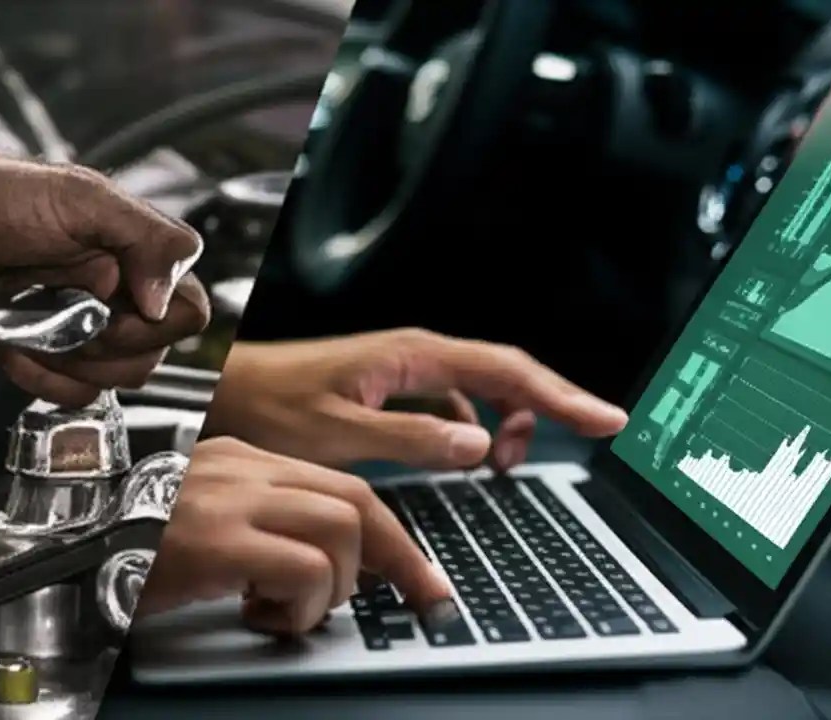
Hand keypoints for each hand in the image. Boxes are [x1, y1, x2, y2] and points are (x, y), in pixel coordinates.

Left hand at [0, 151, 210, 405]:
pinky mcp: (45, 355)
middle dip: (101, 343)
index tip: (117, 303)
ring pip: (107, 382)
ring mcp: (82, 331)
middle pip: (148, 358)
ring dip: (65, 358)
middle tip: (65, 308)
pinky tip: (13, 339)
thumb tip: (164, 301)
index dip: (154, 322)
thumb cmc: (3, 193)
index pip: (188, 313)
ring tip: (32, 316)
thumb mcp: (85, 198)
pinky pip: (64, 394)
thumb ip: (146, 239)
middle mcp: (119, 298)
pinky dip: (36, 374)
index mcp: (141, 259)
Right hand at [137, 437, 452, 634]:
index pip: (342, 486)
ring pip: (342, 529)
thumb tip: (327, 567)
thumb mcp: (203, 526)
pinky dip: (302, 604)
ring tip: (295, 608)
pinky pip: (304, 569)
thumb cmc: (125, 548)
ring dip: (338, 584)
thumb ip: (261, 530)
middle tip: (420, 599)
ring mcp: (227, 499)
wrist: (55, 555)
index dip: (393, 535)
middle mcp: (238, 468)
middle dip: (400, 557)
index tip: (418, 574)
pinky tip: (262, 615)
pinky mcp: (216, 540)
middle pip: (358, 499)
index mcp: (238, 462)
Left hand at [204, 329, 628, 470]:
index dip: (560, 395)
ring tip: (513, 462)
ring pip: (480, 386)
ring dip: (508, 417)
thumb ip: (411, 437)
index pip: (504, 370)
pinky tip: (470, 451)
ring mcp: (403, 369)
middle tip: (595, 430)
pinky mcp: (391, 387)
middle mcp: (413, 354)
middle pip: (504, 372)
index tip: (604, 418)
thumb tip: (477, 442)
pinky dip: (473, 424)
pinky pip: (452, 400)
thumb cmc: (267, 405)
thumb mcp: (339, 431)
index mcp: (410, 356)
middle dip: (551, 401)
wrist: (226, 392)